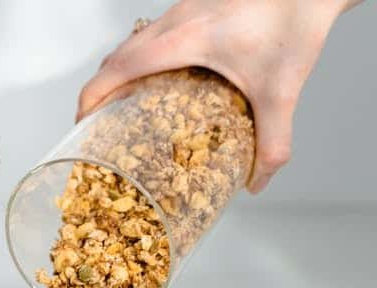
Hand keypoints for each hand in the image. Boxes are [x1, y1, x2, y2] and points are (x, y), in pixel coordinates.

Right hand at [77, 0, 360, 192]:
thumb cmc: (295, 20)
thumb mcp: (281, 91)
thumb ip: (272, 142)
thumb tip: (257, 181)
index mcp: (183, 39)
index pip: (118, 68)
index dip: (92, 97)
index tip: (82, 122)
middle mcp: (175, 19)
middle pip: (117, 55)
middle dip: (101, 90)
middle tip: (102, 123)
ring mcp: (184, 9)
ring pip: (135, 41)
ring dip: (122, 72)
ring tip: (127, 106)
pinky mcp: (196, 6)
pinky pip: (154, 34)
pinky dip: (145, 58)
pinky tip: (167, 81)